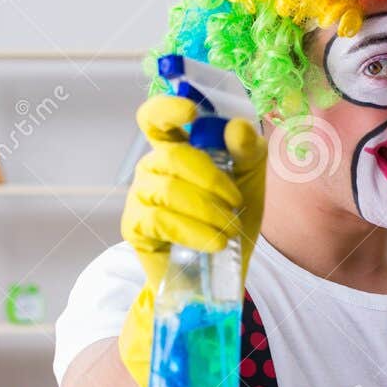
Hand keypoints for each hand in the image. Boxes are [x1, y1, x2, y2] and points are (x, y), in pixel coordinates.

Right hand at [118, 95, 265, 386]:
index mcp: (177, 149)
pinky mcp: (135, 228)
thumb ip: (249, 153)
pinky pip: (160, 220)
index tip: (190, 113)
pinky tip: (215, 242)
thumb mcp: (251, 185)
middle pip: (172, 155)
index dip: (166, 108)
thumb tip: (237, 127)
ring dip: (206, 209)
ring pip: (168, 189)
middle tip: (234, 200)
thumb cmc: (230, 222)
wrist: (218, 278)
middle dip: (210, 177)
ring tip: (227, 228)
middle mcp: (152, 168)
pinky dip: (194, 231)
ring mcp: (140, 197)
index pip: (156, 117)